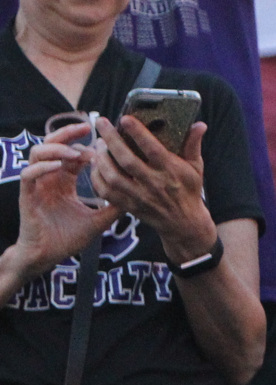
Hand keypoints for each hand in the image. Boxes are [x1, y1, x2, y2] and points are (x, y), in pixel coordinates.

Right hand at [10, 123, 122, 276]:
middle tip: (86, 127)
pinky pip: (29, 174)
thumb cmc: (68, 238)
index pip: (72, 154)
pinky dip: (43, 167)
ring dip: (56, 148)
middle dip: (68, 133)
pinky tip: (59, 167)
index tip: (103, 141)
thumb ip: (115, 205)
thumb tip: (139, 194)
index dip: (85, 144)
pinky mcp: (27, 196)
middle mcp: (50, 178)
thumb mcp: (98, 220)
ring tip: (75, 152)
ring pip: (38, 153)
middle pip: (53, 144)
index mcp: (64, 181)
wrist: (47, 256)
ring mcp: (37, 185)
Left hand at [89, 117, 214, 261]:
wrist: (183, 223)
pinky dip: (97, 177)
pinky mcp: (129, 206)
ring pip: (113, 177)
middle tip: (101, 122)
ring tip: (99, 144)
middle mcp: (155, 184)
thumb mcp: (195, 167)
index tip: (125, 119)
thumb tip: (199, 124)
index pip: (153, 149)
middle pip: (127, 160)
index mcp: (172, 171)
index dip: (138, 133)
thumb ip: (193, 145)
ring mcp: (140, 197)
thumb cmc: (189, 190)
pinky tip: (96, 164)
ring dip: (101, 158)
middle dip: (111, 139)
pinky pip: (106, 192)